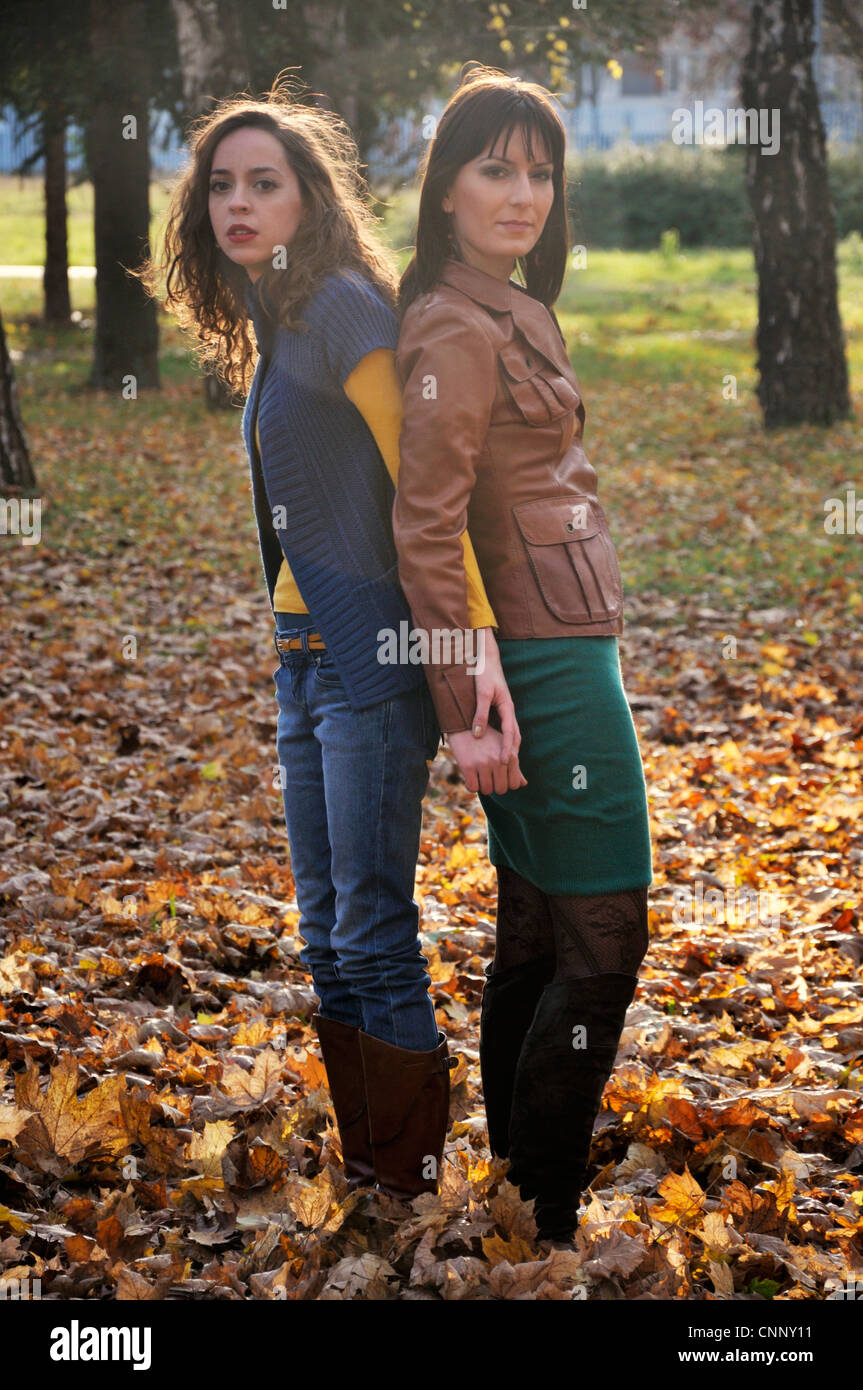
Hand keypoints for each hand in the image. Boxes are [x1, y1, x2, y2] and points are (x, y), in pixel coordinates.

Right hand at [448, 725, 526, 795]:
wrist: (463, 723)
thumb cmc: (486, 737)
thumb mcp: (503, 747)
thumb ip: (514, 766)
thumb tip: (524, 784)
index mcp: (511, 755)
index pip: (514, 784)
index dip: (506, 784)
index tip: (499, 778)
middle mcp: (498, 759)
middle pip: (501, 789)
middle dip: (494, 786)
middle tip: (488, 778)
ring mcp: (483, 763)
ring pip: (487, 790)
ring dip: (482, 786)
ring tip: (479, 776)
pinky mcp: (468, 766)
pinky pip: (472, 788)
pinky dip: (471, 786)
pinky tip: (470, 778)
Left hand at [469, 627, 521, 764]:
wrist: (485, 659)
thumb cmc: (484, 674)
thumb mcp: (482, 693)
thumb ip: (480, 713)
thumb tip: (478, 735)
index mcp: (507, 708)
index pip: (510, 733)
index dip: (507, 748)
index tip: (504, 762)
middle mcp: (509, 712)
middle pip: (515, 737)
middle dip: (513, 754)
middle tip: (509, 771)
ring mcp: (505, 712)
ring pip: (511, 735)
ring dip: (510, 750)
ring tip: (506, 767)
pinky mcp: (499, 711)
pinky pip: (504, 731)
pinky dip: (504, 742)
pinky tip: (497, 751)